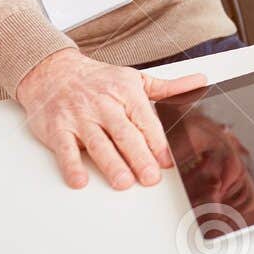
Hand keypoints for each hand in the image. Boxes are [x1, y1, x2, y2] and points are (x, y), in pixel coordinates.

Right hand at [16, 48, 204, 190]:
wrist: (54, 72)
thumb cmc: (98, 80)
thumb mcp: (135, 78)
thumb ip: (167, 87)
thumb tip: (199, 82)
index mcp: (125, 93)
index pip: (145, 120)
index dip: (157, 142)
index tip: (167, 161)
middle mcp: (103, 105)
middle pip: (124, 134)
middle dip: (139, 157)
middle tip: (150, 177)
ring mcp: (79, 118)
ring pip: (98, 143)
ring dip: (111, 164)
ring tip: (123, 182)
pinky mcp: (57, 129)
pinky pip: (65, 149)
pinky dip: (71, 166)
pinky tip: (80, 180)